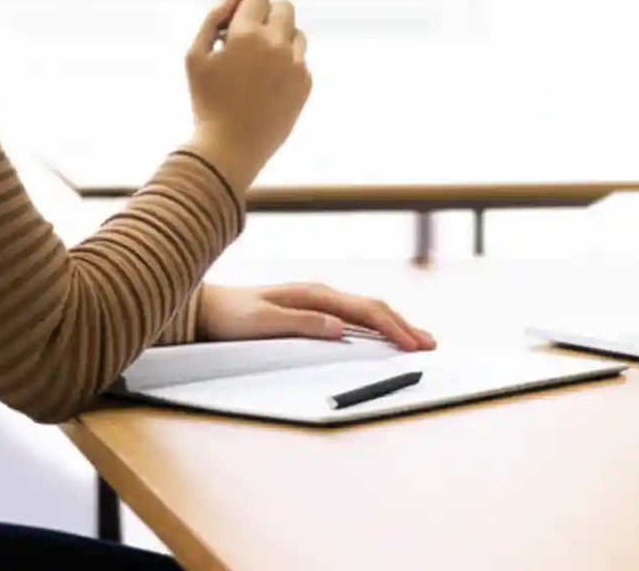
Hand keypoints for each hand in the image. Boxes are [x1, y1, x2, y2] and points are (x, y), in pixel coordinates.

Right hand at [183, 0, 311, 197]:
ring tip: (258, 61)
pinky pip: (300, 60)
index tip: (237, 18)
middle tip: (249, 35)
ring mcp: (295, 65)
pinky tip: (267, 84)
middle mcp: (277, 45)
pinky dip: (286, 64)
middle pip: (284, 7)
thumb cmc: (207, 100)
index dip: (245, 4)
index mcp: (247, 34)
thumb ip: (215, 18)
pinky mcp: (305, 84)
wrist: (231, 145)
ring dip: (280, 38)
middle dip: (267, 14)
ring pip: (296, 33)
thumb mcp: (196, 55)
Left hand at [196, 283, 435, 351]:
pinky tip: (386, 335)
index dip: (392, 327)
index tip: (411, 344)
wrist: (208, 308)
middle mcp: (323, 295)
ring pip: (368, 311)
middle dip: (404, 325)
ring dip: (395, 325)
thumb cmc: (232, 316)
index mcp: (316, 295)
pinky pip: (356, 317)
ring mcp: (321, 302)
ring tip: (418, 339)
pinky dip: (378, 326)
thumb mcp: (263, 322)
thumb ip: (302, 324)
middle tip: (429, 344)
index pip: (366, 310)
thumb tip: (341, 329)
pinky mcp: (316, 311)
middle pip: (375, 308)